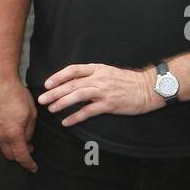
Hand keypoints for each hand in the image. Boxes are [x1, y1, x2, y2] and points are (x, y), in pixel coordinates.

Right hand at [0, 76, 37, 170]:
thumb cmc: (16, 93)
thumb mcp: (31, 113)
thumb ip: (29, 130)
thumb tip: (26, 139)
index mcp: (13, 134)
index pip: (21, 157)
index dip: (29, 164)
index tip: (33, 167)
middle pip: (9, 155)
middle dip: (19, 155)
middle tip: (28, 147)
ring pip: (0, 144)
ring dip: (10, 143)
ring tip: (17, 132)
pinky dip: (1, 134)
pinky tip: (6, 123)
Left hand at [37, 63, 160, 125]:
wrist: (148, 88)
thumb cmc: (129, 81)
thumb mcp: (109, 72)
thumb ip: (93, 75)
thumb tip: (76, 82)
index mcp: (97, 68)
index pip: (73, 70)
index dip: (58, 76)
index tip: (47, 83)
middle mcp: (98, 78)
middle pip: (71, 84)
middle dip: (54, 92)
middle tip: (42, 99)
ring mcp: (104, 91)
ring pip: (77, 95)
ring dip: (62, 103)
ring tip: (51, 109)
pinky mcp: (109, 104)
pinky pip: (88, 111)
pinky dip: (76, 117)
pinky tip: (66, 122)